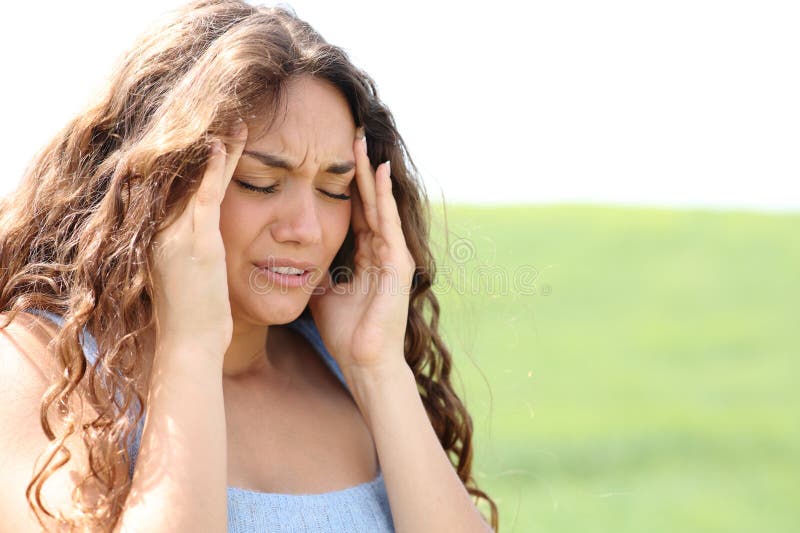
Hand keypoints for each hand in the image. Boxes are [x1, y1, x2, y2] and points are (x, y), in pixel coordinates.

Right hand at [150, 124, 246, 356]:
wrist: (191, 347)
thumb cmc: (197, 319)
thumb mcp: (191, 279)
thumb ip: (193, 253)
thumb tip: (206, 242)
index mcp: (162, 238)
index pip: (176, 188)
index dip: (193, 160)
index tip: (210, 135)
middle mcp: (164, 231)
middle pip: (181, 175)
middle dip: (201, 144)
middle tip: (222, 114)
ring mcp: (178, 236)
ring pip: (194, 178)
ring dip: (215, 147)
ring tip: (234, 120)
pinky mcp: (197, 243)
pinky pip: (207, 196)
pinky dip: (215, 169)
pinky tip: (225, 143)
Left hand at [308, 133, 415, 377]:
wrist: (364, 361)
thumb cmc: (345, 332)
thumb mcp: (321, 291)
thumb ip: (312, 269)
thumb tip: (286, 257)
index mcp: (363, 254)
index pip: (353, 209)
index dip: (343, 182)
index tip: (329, 154)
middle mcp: (380, 249)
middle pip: (367, 200)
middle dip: (358, 168)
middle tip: (349, 134)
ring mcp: (392, 255)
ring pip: (379, 205)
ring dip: (370, 173)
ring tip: (361, 142)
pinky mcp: (398, 264)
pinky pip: (389, 222)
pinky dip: (384, 197)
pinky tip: (378, 172)